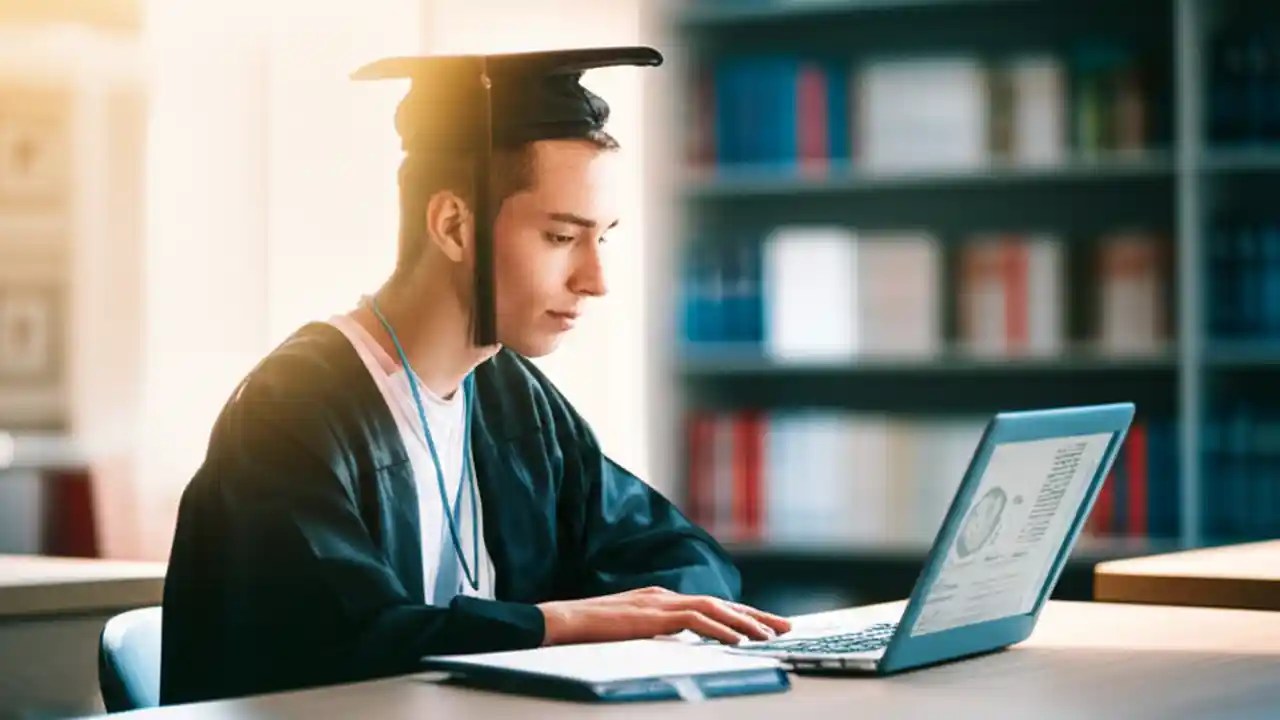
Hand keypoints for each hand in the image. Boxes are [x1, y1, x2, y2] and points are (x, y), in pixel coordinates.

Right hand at [537, 586, 790, 646]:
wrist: (561, 621)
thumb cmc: (588, 630)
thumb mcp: (630, 631)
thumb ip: (655, 633)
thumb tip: (679, 645)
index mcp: (661, 599)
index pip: (710, 605)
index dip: (741, 615)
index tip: (765, 626)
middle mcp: (664, 596)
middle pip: (720, 603)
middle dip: (755, 615)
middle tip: (785, 626)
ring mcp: (658, 603)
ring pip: (713, 609)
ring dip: (744, 622)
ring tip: (768, 636)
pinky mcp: (651, 616)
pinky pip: (694, 620)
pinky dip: (718, 629)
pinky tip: (737, 640)